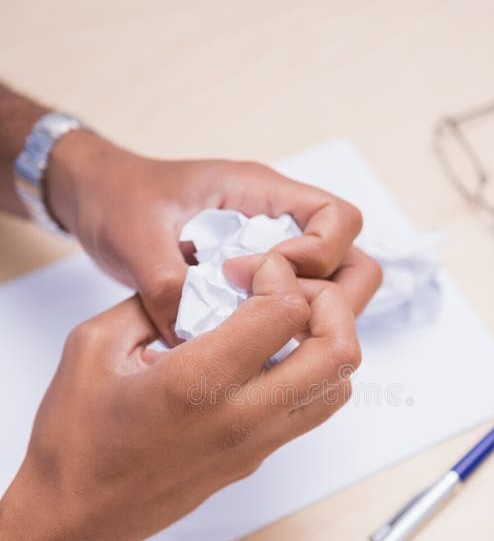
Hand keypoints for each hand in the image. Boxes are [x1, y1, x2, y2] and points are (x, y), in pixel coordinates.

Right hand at [7, 253, 362, 540]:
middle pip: (339, 353)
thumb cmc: (76, 440)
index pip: (286, 313)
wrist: (77, 519)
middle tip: (292, 288)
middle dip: (331, 303)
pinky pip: (311, 411)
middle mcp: (240, 417)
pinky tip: (268, 356)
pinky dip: (312, 374)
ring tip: (287, 321)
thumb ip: (149, 304)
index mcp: (197, 383)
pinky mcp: (256, 459)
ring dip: (328, 342)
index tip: (246, 270)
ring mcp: (256, 445)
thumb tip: (194, 280)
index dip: (278, 273)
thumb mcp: (93, 347)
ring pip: (338, 387)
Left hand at [46, 131, 381, 343]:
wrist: (96, 197)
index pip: (338, 219)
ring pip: (328, 291)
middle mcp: (278, 223)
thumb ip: (168, 287)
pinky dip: (279, 332)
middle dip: (329, 299)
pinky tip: (242, 347)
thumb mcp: (136, 240)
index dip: (318, 257)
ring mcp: (270, 254)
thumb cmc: (116, 198)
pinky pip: (291, 308)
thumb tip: (196, 345)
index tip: (265, 279)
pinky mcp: (253, 283)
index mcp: (260, 193)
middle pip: (351, 261)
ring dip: (304, 319)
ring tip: (255, 336)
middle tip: (272, 320)